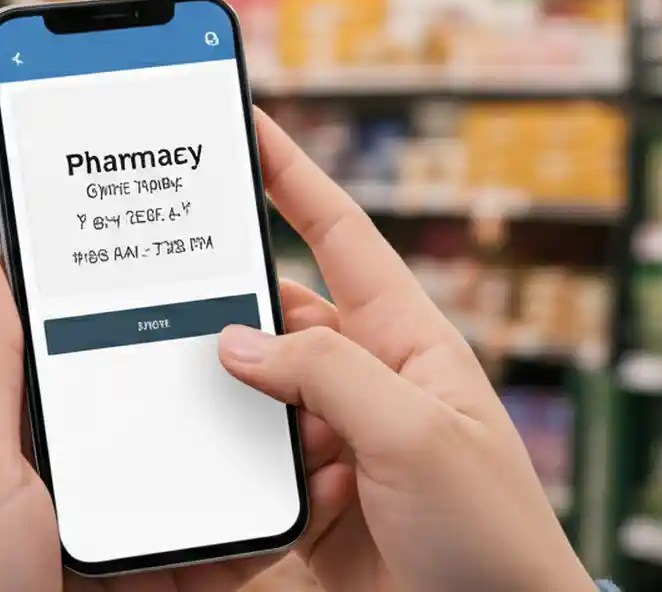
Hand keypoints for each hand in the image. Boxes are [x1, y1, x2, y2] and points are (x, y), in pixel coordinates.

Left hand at [0, 245, 348, 591]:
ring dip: (260, 440)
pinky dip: (272, 514)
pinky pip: (229, 543)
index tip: (188, 266)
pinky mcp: (167, 581)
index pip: (91, 356)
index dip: (137, 313)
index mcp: (29, 442)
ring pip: (206, 474)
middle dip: (221, 374)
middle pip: (163, 411)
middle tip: (278, 325)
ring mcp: (129, 537)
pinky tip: (309, 478)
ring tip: (311, 394)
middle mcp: (82, 484)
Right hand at [212, 111, 595, 591]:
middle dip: (230, 311)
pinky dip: (225, 467)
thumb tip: (235, 341)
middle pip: (275, 317)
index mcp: (406, 341)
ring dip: (226, 402)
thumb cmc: (491, 535)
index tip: (245, 126)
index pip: (338, 235)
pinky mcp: (298, 498)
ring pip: (248, 392)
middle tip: (170, 288)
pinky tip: (221, 477)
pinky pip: (242, 462)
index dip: (292, 175)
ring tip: (198, 402)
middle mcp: (361, 381)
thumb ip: (325, 373)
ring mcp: (327, 440)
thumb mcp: (417, 434)